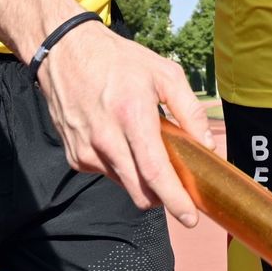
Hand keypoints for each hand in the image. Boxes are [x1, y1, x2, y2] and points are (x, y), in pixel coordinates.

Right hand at [37, 22, 213, 225]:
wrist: (65, 52)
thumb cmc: (119, 60)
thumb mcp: (165, 73)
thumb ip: (190, 110)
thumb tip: (206, 145)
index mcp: (131, 115)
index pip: (154, 172)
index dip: (174, 199)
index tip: (190, 217)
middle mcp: (105, 138)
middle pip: (140, 191)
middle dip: (163, 197)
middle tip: (178, 183)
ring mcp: (85, 150)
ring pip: (124, 185)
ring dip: (141, 177)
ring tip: (144, 143)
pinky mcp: (74, 156)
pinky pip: (107, 173)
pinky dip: (122, 166)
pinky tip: (122, 139)